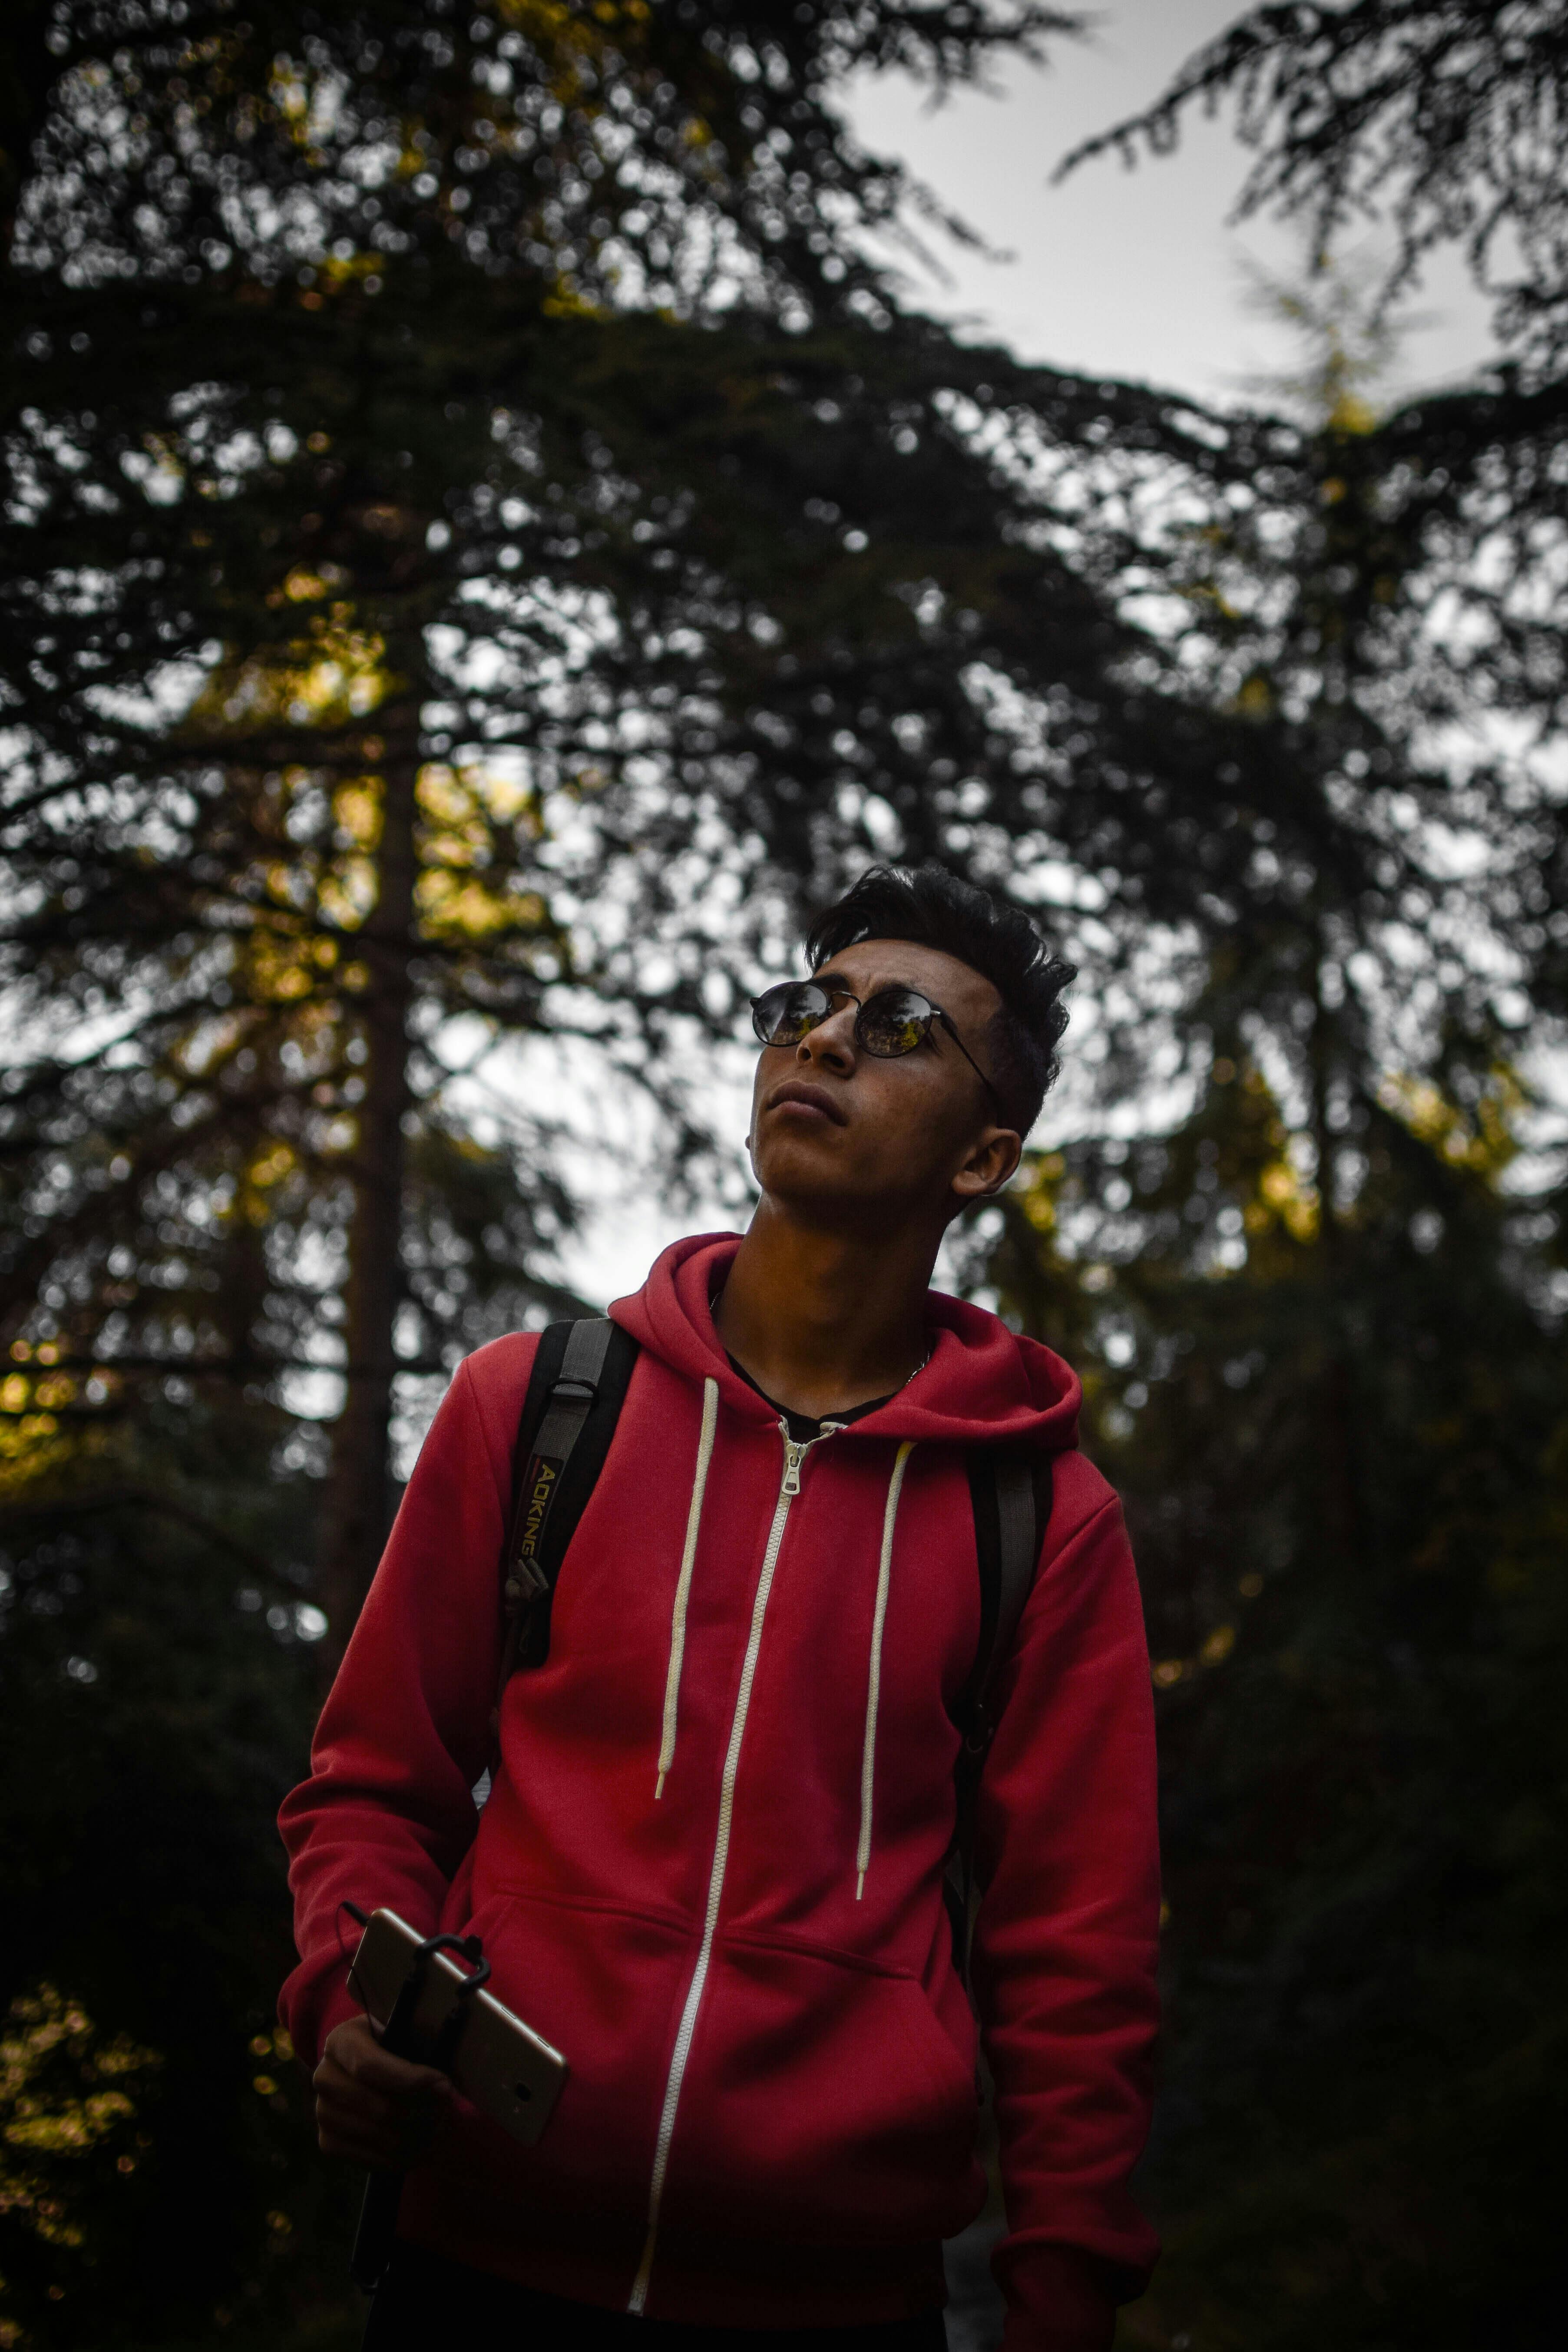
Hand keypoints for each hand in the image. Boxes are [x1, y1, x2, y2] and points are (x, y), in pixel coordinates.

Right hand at [313, 2013, 453, 2169]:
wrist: (371, 2072)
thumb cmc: (395, 2047)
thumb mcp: (404, 2030)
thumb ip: (421, 2041)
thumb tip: (444, 2080)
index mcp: (340, 2041)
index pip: (370, 2067)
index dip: (411, 2081)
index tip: (445, 2087)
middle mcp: (324, 2076)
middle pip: (378, 2108)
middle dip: (421, 2113)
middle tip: (448, 2110)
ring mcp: (322, 2112)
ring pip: (377, 2135)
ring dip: (416, 2137)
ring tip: (440, 2128)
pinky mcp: (327, 2141)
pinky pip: (368, 2158)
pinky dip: (400, 2157)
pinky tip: (421, 2147)